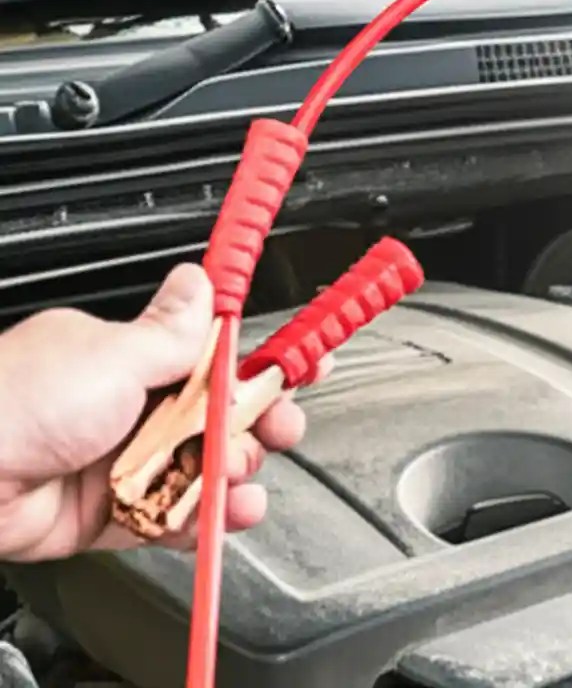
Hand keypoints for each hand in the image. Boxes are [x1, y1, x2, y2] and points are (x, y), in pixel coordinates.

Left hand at [0, 264, 327, 561]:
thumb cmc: (14, 401)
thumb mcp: (110, 355)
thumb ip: (172, 331)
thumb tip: (202, 285)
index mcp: (132, 358)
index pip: (216, 354)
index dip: (266, 360)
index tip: (308, 364)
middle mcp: (131, 407)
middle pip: (222, 418)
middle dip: (262, 425)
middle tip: (280, 428)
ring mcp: (123, 462)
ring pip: (204, 471)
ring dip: (235, 476)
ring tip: (238, 477)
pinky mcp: (113, 515)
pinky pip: (174, 519)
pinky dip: (203, 522)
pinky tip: (221, 516)